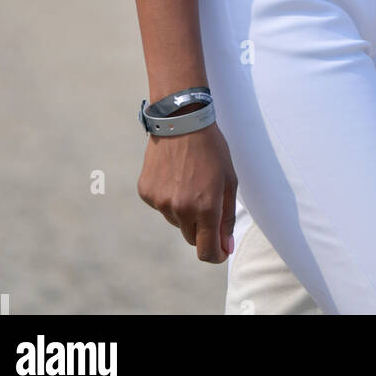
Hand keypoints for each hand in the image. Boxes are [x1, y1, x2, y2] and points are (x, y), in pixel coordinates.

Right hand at [137, 119, 237, 261]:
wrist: (181, 121)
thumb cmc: (211, 149)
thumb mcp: (229, 180)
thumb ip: (227, 217)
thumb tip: (226, 247)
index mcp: (205, 207)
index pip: (207, 251)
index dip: (216, 255)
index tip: (220, 250)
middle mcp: (181, 209)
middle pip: (192, 238)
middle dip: (202, 229)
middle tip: (208, 202)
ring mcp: (161, 202)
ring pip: (176, 221)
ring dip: (185, 211)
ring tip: (190, 180)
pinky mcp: (146, 193)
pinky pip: (161, 206)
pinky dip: (169, 198)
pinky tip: (174, 175)